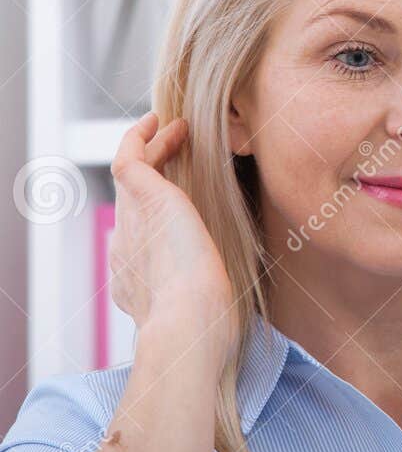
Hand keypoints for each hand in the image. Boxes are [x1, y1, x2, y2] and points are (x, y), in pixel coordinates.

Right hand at [108, 112, 236, 363]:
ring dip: (149, 146)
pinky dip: (144, 138)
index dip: (153, 217)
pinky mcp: (144, 199)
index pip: (140, 241)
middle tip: (167, 148)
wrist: (190, 324)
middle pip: (132, 202)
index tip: (173, 200)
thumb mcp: (205, 313)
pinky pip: (132, 157)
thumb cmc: (208, 329)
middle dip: (147, 175)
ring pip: (129, 175)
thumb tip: (225, 311)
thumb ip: (207, 304)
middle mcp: (126, 248)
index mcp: (138, 279)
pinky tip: (167, 122)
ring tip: (169, 125)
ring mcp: (130, 223)